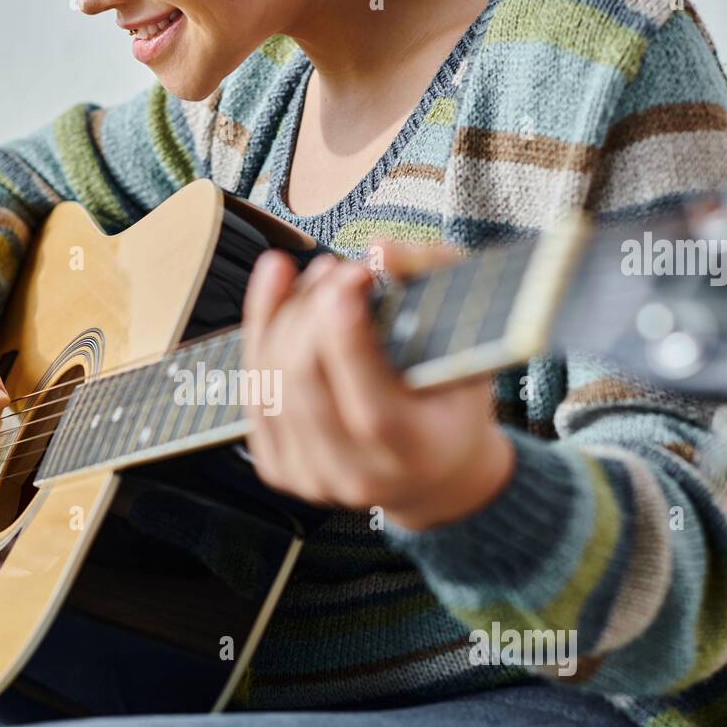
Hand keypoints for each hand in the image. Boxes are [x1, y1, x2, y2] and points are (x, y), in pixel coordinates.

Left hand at [241, 244, 514, 531]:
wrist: (433, 473)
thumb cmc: (452, 401)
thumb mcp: (472, 344)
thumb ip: (435, 283)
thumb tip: (381, 249)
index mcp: (412, 454)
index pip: (368, 406)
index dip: (346, 337)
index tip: (349, 275)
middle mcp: (356, 476)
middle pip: (304, 380)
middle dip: (311, 308)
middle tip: (338, 268)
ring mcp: (310, 477)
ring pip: (269, 380)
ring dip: (284, 313)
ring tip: (318, 276)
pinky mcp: (277, 467)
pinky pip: (254, 390)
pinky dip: (261, 334)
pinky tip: (276, 292)